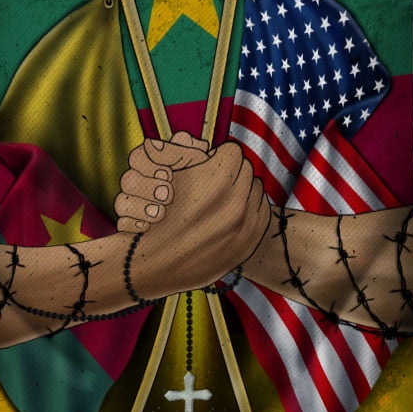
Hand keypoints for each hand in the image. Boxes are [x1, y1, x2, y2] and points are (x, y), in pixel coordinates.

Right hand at [114, 131, 210, 231]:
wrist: (216, 211)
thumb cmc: (207, 182)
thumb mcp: (201, 162)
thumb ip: (181, 149)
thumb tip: (155, 144)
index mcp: (155, 163)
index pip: (138, 157)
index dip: (149, 165)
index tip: (168, 173)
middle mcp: (142, 182)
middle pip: (128, 180)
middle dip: (146, 187)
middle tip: (167, 195)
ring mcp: (137, 204)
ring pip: (122, 202)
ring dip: (139, 207)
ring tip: (160, 213)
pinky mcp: (135, 225)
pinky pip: (123, 224)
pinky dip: (132, 225)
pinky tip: (147, 227)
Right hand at [118, 135, 270, 298]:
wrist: (151, 266)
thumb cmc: (151, 219)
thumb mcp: (159, 174)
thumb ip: (184, 150)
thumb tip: (203, 145)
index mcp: (215, 179)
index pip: (231, 152)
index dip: (214, 157)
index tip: (204, 167)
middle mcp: (235, 203)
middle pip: (245, 170)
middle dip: (229, 174)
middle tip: (209, 185)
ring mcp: (244, 226)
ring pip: (255, 191)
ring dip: (240, 192)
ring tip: (217, 203)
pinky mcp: (248, 244)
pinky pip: (260, 214)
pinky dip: (248, 212)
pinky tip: (226, 219)